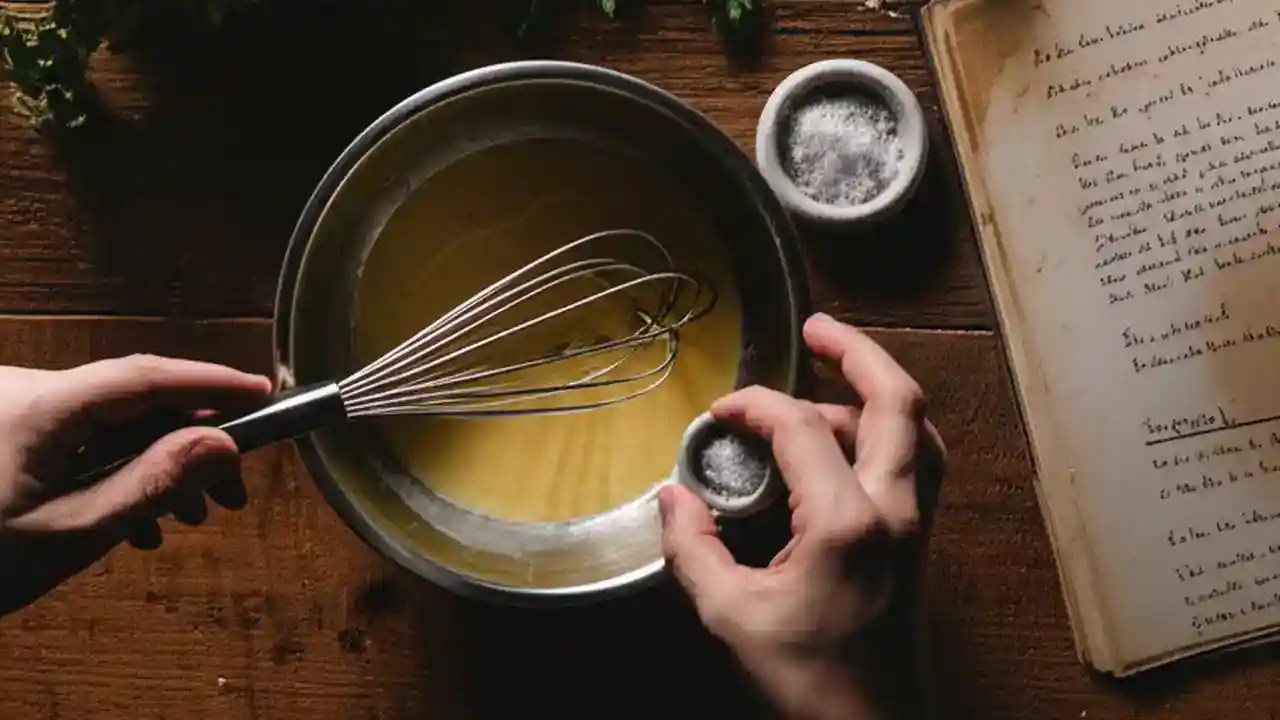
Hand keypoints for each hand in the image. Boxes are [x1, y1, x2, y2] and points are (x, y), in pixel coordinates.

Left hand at [0, 355, 270, 611]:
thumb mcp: (69, 532)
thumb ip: (150, 485)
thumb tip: (223, 446)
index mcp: (40, 407)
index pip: (142, 377)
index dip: (208, 383)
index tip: (262, 395)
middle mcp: (27, 391)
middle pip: (133, 402)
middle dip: (189, 446)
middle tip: (233, 494)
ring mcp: (16, 408)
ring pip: (110, 423)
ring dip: (156, 466)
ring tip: (189, 519)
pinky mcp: (10, 429)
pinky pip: (81, 436)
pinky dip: (117, 470)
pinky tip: (137, 520)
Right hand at [659, 314, 944, 719]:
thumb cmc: (808, 680)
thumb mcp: (732, 616)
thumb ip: (694, 549)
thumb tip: (670, 498)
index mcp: (846, 522)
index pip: (803, 428)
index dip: (757, 406)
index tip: (720, 414)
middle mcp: (895, 510)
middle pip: (896, 400)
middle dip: (856, 351)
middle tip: (816, 326)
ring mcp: (916, 525)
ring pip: (918, 428)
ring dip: (878, 391)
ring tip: (830, 379)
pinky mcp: (919, 543)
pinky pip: (920, 462)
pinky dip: (895, 431)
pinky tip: (860, 438)